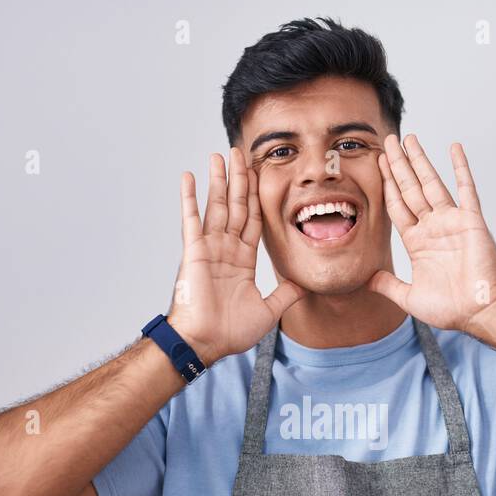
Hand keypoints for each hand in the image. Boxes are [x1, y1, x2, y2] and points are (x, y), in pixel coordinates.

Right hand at [165, 147, 304, 366]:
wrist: (207, 343)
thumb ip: (286, 294)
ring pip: (217, 206)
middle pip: (236, 206)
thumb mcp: (269, 310)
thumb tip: (306, 285)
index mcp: (242, 260)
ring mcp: (209, 249)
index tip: (259, 175)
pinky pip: (192, 220)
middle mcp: (225, 250)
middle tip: (240, 152)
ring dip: (219, 180)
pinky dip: (189, 197)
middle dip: (240, 179)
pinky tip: (189, 176)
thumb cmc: (230, 332)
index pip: (253, 220)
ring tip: (220, 154)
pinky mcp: (195, 252)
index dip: (257, 197)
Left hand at [369, 134, 495, 334]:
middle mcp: (433, 227)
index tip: (378, 165)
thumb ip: (389, 286)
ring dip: (420, 160)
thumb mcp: (409, 298)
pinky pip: (466, 188)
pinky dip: (460, 167)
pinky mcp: (471, 220)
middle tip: (387, 142)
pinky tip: (453, 148)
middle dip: (398, 165)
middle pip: (410, 189)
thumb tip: (367, 280)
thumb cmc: (452, 308)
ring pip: (431, 183)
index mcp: (418, 242)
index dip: (387, 185)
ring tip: (408, 138)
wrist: (481, 311)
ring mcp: (452, 221)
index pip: (398, 206)